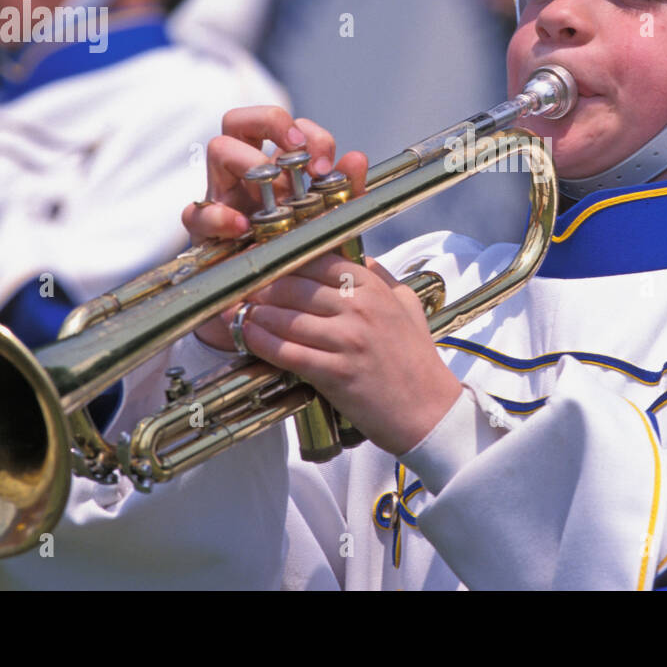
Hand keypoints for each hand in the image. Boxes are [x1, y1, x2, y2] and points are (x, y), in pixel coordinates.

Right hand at [182, 106, 366, 351]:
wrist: (272, 307)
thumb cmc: (301, 256)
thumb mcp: (329, 225)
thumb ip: (346, 192)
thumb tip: (357, 158)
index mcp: (278, 168)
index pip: (286, 127)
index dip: (308, 134)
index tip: (325, 165)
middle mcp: (247, 175)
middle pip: (241, 120)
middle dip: (269, 122)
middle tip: (295, 149)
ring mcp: (222, 196)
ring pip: (218, 149)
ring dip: (245, 159)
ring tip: (270, 186)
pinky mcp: (203, 230)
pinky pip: (197, 211)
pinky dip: (220, 215)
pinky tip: (243, 228)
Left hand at [230, 252, 460, 455]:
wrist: (431, 411)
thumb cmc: (416, 360)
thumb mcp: (407, 305)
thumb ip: (381, 276)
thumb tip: (355, 256)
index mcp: (375, 287)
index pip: (317, 259)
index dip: (284, 260)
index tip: (263, 264)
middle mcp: (360, 308)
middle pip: (294, 285)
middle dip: (261, 287)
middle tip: (239, 289)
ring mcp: (348, 340)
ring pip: (286, 317)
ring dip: (254, 314)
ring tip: (235, 312)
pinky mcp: (336, 373)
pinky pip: (288, 352)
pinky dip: (262, 342)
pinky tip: (247, 336)